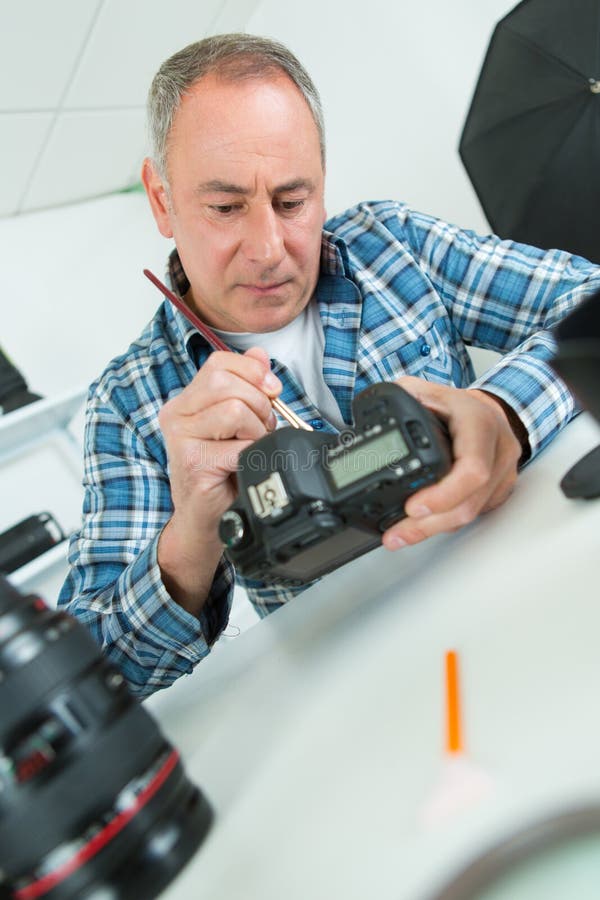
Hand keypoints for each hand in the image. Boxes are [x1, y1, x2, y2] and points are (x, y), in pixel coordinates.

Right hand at [157, 346, 280, 609]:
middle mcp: (176, 416)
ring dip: (257, 430)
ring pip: (234, 410)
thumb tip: (260, 355)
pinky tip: (244, 466)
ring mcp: (181, 441)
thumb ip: (247, 385)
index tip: (271, 391)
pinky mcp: (193, 464)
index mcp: (185, 402)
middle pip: (226, 382)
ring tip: (251, 447)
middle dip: (258, 403)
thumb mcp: (237, 423)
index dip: (252, 372)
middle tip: (261, 428)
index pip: (219, 363)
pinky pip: (238, 446)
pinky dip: (252, 455)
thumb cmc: (222, 473)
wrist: (207, 520)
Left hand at [382, 377, 521, 549]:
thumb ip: (400, 398)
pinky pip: (473, 515)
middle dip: (430, 522)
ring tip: (401, 535)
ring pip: (471, 514)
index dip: (444, 493)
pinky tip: (422, 527)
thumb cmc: (456, 404)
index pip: (472, 467)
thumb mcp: (426, 390)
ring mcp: (503, 474)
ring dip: (433, 529)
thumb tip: (368, 414)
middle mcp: (497, 450)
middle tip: (398, 531)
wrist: (488, 411)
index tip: (414, 505)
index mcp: (479, 423)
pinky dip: (444, 523)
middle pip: (468, 501)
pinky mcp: (498, 491)